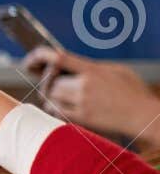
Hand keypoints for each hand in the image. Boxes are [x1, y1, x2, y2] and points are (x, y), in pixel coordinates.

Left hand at [30, 48, 159, 141]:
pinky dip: (55, 107)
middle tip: (57, 81)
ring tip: (67, 94)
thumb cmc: (132, 92)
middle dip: (52, 82)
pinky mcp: (81, 117)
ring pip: (51, 96)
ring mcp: (82, 103)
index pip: (59, 58)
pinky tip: (65, 105)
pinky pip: (56, 110)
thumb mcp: (116, 70)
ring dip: (53, 95)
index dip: (40, 56)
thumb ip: (92, 67)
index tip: (31, 59)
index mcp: (93, 70)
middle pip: (52, 82)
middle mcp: (85, 86)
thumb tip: (69, 65)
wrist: (143, 115)